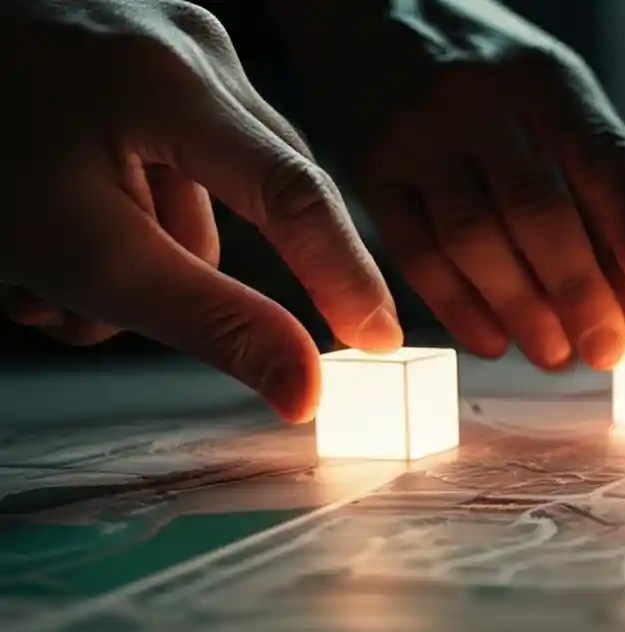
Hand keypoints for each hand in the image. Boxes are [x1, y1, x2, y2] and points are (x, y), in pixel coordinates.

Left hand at [0, 0, 400, 420]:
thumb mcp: (81, 253)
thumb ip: (209, 321)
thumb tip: (305, 386)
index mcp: (178, 81)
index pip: (295, 192)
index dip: (344, 276)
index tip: (381, 344)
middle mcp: (193, 49)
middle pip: (250, 199)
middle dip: (170, 269)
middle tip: (74, 302)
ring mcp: (172, 49)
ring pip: (205, 195)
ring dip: (139, 253)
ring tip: (39, 269)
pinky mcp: (150, 64)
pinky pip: (177, 163)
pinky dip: (130, 213)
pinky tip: (61, 221)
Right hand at [272, 0, 624, 370]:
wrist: (377, 15)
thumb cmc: (492, 78)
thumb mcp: (559, 106)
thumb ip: (606, 201)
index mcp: (548, 81)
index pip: (606, 159)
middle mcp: (481, 100)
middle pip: (538, 210)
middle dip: (580, 292)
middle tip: (608, 351)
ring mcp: (418, 134)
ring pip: (474, 238)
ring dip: (522, 309)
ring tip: (558, 355)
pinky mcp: (368, 168)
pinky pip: (414, 252)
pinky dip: (458, 306)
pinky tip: (494, 340)